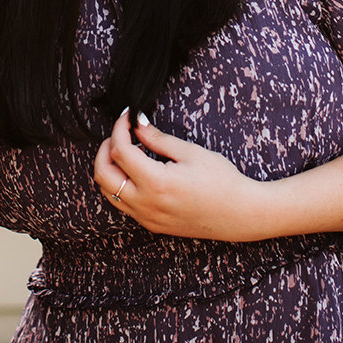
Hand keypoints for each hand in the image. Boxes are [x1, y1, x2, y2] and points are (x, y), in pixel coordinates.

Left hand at [93, 110, 269, 242]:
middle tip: (121, 133)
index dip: (119, 129)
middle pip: (103, 175)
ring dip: (110, 169)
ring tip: (129, 152)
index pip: (120, 152)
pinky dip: (121, 185)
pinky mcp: (151, 225)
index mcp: (155, 183)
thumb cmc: (221, 180)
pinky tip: (138, 171)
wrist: (239, 214)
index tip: (126, 117)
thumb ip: (157, 139)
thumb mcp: (190, 152)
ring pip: (108, 192)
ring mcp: (147, 218)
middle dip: (105, 149)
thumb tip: (136, 125)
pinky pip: (123, 204)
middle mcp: (145, 204)